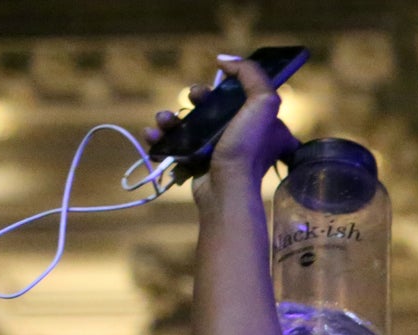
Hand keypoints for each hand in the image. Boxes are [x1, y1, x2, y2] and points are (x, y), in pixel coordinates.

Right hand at [143, 56, 298, 198]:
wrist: (226, 190)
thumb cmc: (247, 148)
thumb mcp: (264, 102)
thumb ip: (251, 74)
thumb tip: (225, 61)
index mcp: (263, 124)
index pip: (245, 96)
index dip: (230, 86)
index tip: (219, 81)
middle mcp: (242, 136)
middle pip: (212, 106)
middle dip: (196, 97)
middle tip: (194, 96)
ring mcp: (217, 150)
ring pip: (187, 124)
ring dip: (169, 117)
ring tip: (164, 121)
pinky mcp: (196, 162)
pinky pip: (173, 145)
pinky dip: (159, 138)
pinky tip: (153, 135)